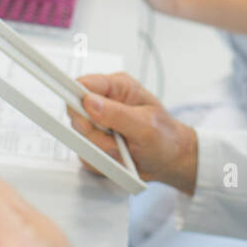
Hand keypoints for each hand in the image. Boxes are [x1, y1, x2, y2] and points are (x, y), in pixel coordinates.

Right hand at [69, 72, 197, 194]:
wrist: (170, 162)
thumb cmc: (166, 138)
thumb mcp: (146, 126)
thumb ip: (117, 114)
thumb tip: (90, 102)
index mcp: (119, 88)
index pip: (84, 84)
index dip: (75, 98)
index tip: (77, 111)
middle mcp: (105, 103)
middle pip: (77, 114)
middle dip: (95, 134)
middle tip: (116, 141)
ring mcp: (99, 124)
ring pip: (81, 138)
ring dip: (101, 150)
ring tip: (124, 150)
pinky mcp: (96, 142)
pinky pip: (86, 154)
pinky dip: (102, 161)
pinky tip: (119, 157)